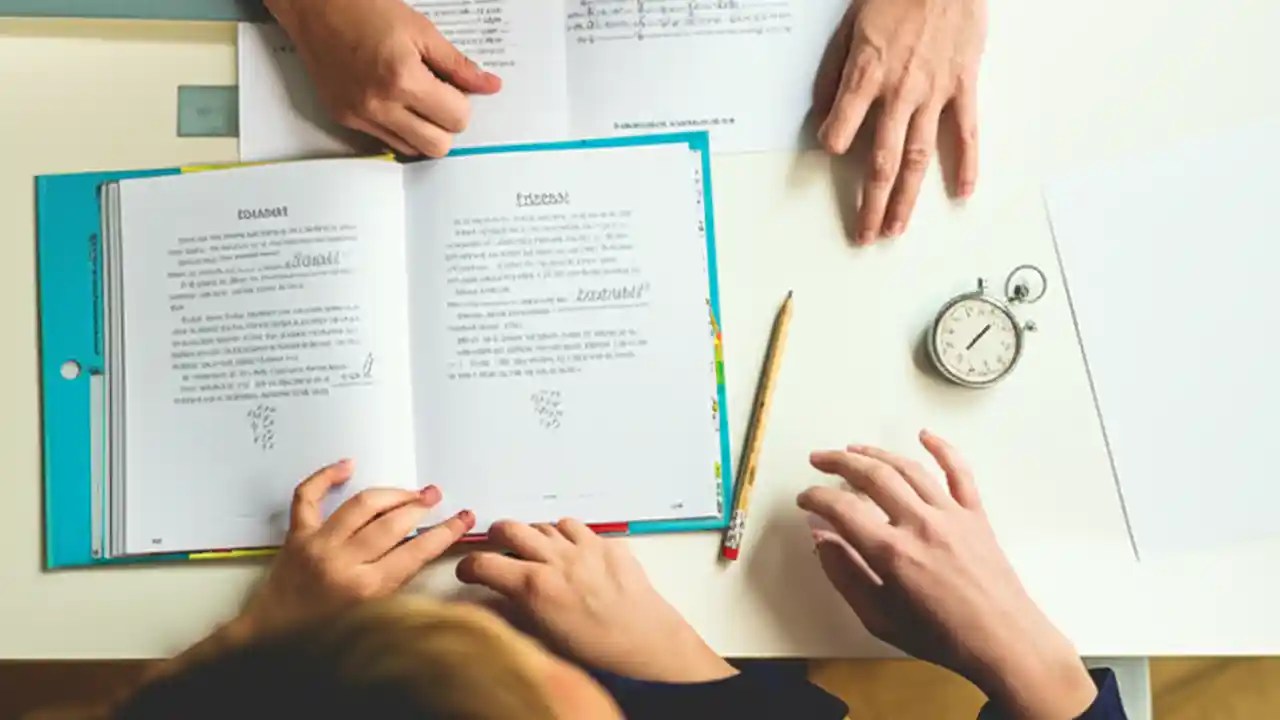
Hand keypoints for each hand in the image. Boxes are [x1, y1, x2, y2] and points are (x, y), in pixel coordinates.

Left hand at [237, 459, 474, 637]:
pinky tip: (348, 465)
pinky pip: (308, 496)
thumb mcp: (372, 616)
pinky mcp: (296, 535)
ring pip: (361, 505)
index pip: (415, 553)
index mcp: (366, 590)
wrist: (270, 639)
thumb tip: (422, 547)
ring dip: (391, 494)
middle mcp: (342, 563)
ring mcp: (317, 545)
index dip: (444, 533)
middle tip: (435, 497)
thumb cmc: (323, 634)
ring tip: (411, 491)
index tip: (461, 519)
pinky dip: (326, 476)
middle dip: (420, 507)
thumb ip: (396, 583)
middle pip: (392, 524)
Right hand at [267, 0, 501, 156]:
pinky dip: (398, 128)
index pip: (456, 118)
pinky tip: (393, 102)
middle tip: (439, 98)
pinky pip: (385, 140)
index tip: (453, 87)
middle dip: (447, 125)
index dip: (462, 103)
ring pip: (412, 149)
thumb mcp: (421, 30)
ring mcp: (360, 116)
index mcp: (403, 79)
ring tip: (416, 99)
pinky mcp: (344, 118)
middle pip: (437, 146)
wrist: (314, 7)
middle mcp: (380, 105)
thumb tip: (490, 85)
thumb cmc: (366, 9)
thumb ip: (457, 64)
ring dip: (423, 131)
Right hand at [457, 519, 735, 682]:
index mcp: (535, 587)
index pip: (483, 563)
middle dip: (498, 536)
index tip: (469, 573)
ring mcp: (586, 547)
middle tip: (497, 549)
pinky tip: (572, 553)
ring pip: (545, 524)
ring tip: (537, 552)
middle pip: (511, 528)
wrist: (648, 647)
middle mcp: (557, 559)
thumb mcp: (544, 641)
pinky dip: (568, 535)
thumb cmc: (597, 654)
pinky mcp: (610, 544)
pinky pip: (578, 528)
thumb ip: (514, 614)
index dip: (469, 567)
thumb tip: (494, 600)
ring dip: (535, 536)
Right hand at [798, 431, 1096, 718]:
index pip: (842, 509)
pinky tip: (925, 436)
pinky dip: (943, 449)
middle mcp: (920, 524)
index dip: (816, 498)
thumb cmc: (942, 638)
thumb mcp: (879, 619)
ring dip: (876, 453)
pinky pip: (959, 472)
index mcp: (892, 553)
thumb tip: (821, 540)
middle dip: (838, 461)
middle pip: (872, 475)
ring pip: (908, 468)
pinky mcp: (976, 515)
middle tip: (819, 460)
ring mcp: (951, 515)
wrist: (1003, 642)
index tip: (805, 500)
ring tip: (853, 449)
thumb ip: (845, 576)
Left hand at [816, 0, 986, 242]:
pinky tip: (962, 192)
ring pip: (918, 158)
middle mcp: (900, 92)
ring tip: (896, 228)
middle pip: (881, 162)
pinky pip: (966, 132)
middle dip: (871, 203)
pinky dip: (967, 164)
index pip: (841, 127)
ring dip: (907, 199)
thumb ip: (837, 72)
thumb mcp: (850, 28)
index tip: (829, 149)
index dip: (832, 141)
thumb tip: (825, 108)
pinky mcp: (963, 86)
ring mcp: (935, 93)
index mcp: (867, 76)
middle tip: (864, 234)